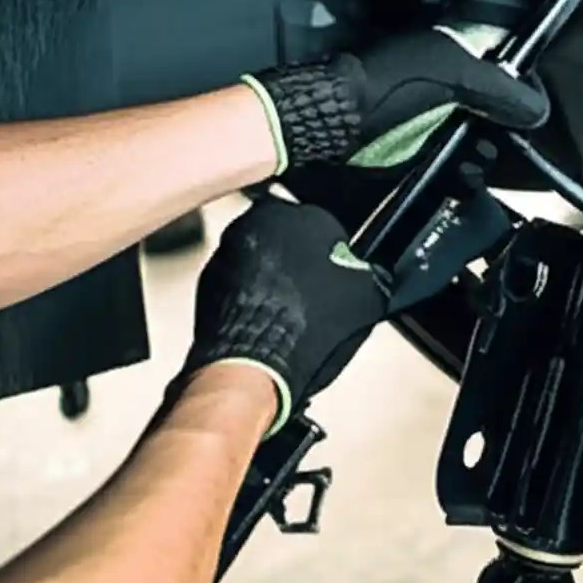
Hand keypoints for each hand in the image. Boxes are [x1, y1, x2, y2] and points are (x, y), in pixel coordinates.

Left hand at [179, 199, 385, 436]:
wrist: (251, 368)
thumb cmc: (306, 327)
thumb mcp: (367, 299)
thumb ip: (373, 277)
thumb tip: (375, 278)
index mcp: (299, 214)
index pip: (328, 227)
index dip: (340, 258)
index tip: (343, 279)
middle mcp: (256, 222)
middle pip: (291, 241)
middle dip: (303, 264)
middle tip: (321, 299)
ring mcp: (226, 252)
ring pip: (263, 262)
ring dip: (276, 282)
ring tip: (295, 319)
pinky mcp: (206, 283)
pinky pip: (239, 285)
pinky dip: (253, 300)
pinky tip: (270, 327)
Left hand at [244, 25, 548, 172]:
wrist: (331, 127)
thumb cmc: (386, 88)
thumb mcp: (451, 74)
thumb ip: (499, 88)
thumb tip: (539, 109)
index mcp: (451, 58)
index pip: (502, 73)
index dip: (518, 92)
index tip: (529, 114)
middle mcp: (444, 90)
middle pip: (493, 114)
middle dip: (501, 132)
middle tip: (499, 142)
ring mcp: (430, 124)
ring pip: (477, 145)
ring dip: (482, 159)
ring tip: (473, 164)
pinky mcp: (418, 156)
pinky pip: (454, 170)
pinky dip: (462, 178)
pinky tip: (459, 179)